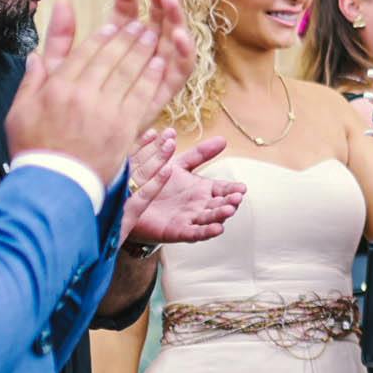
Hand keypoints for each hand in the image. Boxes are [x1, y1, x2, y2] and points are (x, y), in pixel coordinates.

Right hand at [4, 0, 186, 178]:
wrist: (54, 184)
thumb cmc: (34, 149)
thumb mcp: (20, 111)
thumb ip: (32, 80)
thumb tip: (35, 54)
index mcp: (56, 88)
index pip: (83, 54)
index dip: (101, 38)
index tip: (113, 27)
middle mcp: (81, 95)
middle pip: (108, 59)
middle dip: (126, 38)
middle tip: (139, 25)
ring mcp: (104, 111)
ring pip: (127, 73)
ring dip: (142, 52)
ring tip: (152, 36)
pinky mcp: (123, 128)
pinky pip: (140, 96)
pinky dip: (150, 77)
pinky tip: (158, 64)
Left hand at [123, 131, 244, 246]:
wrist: (130, 199)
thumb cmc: (156, 182)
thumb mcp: (179, 164)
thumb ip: (200, 154)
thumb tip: (222, 139)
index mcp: (202, 190)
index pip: (222, 190)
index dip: (232, 189)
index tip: (242, 187)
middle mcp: (198, 206)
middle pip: (218, 205)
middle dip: (229, 202)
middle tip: (236, 198)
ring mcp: (189, 219)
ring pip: (208, 219)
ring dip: (220, 216)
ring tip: (229, 210)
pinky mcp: (176, 231)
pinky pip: (193, 233)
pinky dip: (205, 232)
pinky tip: (217, 229)